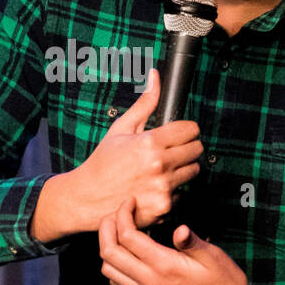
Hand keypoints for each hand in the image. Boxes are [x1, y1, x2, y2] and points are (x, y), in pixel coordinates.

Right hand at [36, 69, 202, 238]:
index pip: (191, 130)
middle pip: (197, 150)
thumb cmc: (103, 162)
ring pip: (193, 172)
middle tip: (170, 151)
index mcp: (150, 142)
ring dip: (182, 169)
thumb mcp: (121, 129)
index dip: (186, 130)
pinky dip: (172, 190)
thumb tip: (155, 76)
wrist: (87, 198)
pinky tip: (153, 187)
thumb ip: (144, 104)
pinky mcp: (164, 207)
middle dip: (186, 147)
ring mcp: (163, 188)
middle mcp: (160, 165)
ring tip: (160, 170)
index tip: (178, 134)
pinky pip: (182, 193)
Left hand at [97, 196, 277, 284]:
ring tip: (120, 231)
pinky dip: (114, 266)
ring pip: (108, 271)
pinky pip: (118, 284)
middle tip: (116, 213)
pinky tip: (128, 254)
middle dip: (106, 228)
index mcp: (164, 267)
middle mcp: (149, 283)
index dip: (122, 214)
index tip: (130, 201)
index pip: (127, 237)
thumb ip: (191, 242)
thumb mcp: (213, 257)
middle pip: (108, 253)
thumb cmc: (225, 284)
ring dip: (108, 248)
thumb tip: (179, 228)